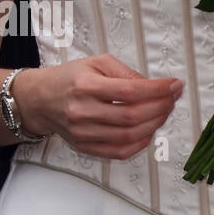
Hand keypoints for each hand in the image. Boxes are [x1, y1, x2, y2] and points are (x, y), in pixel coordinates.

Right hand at [16, 54, 183, 159]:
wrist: (39, 100)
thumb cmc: (70, 78)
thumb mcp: (96, 63)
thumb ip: (126, 73)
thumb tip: (154, 86)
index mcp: (86, 85)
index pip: (131, 91)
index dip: (158, 90)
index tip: (174, 85)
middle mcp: (83, 111)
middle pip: (133, 116)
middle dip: (161, 107)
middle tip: (172, 99)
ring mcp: (83, 132)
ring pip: (129, 135)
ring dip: (155, 125)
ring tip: (164, 112)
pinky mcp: (85, 147)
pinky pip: (120, 152)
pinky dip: (141, 143)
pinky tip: (150, 130)